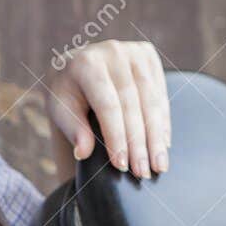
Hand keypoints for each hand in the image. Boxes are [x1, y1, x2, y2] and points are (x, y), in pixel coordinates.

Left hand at [46, 40, 170, 178]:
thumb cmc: (68, 93)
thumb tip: (82, 152)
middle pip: (133, 105)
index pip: (108, 105)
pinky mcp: (149, 57)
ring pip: (151, 101)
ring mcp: (134, 52)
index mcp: (87, 63)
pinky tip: (163, 146)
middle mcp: (113, 52)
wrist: (78, 65)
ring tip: (158, 166)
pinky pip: (160, 96)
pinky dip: (162, 123)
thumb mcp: (61, 110)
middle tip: (143, 172)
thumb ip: (73, 129)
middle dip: (139, 143)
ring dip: (156, 137)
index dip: (117, 137)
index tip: (121, 165)